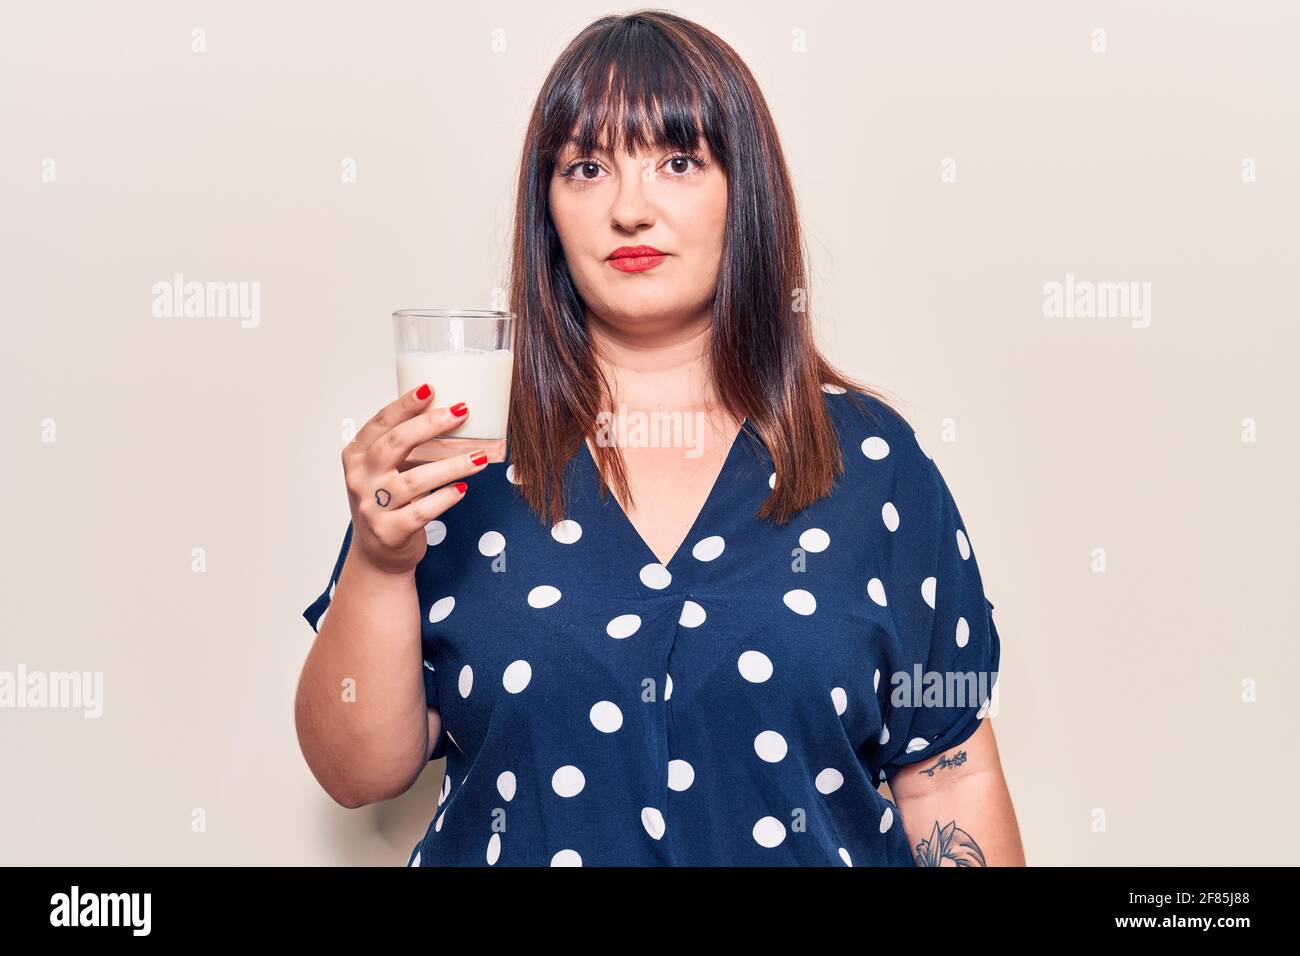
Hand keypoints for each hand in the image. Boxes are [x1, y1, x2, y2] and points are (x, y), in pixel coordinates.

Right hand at [341, 384, 486, 574]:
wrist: (377, 552)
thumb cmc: (387, 502)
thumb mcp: (385, 469)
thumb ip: (405, 446)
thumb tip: (451, 414)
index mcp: (356, 455)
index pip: (380, 423)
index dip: (405, 405)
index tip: (430, 388)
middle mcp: (359, 478)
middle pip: (395, 444)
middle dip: (430, 425)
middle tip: (461, 413)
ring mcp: (372, 506)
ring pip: (415, 480)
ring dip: (451, 466)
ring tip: (478, 458)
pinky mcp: (388, 531)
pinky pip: (421, 511)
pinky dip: (444, 499)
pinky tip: (462, 489)